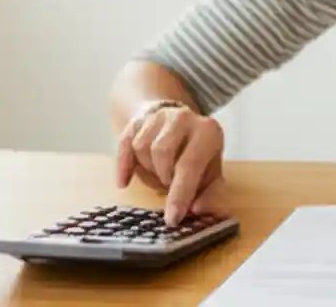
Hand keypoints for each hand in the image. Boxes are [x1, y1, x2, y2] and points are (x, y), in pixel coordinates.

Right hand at [115, 104, 226, 225]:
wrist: (180, 123)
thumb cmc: (197, 154)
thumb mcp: (211, 173)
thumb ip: (209, 194)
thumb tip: (196, 209)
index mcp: (207, 132)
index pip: (189, 165)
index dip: (179, 195)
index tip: (172, 219)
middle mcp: (183, 118)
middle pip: (161, 152)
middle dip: (163, 176)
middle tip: (169, 184)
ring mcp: (159, 116)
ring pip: (141, 147)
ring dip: (147, 169)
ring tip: (159, 173)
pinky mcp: (138, 120)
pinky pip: (124, 144)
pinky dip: (123, 166)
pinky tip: (125, 182)